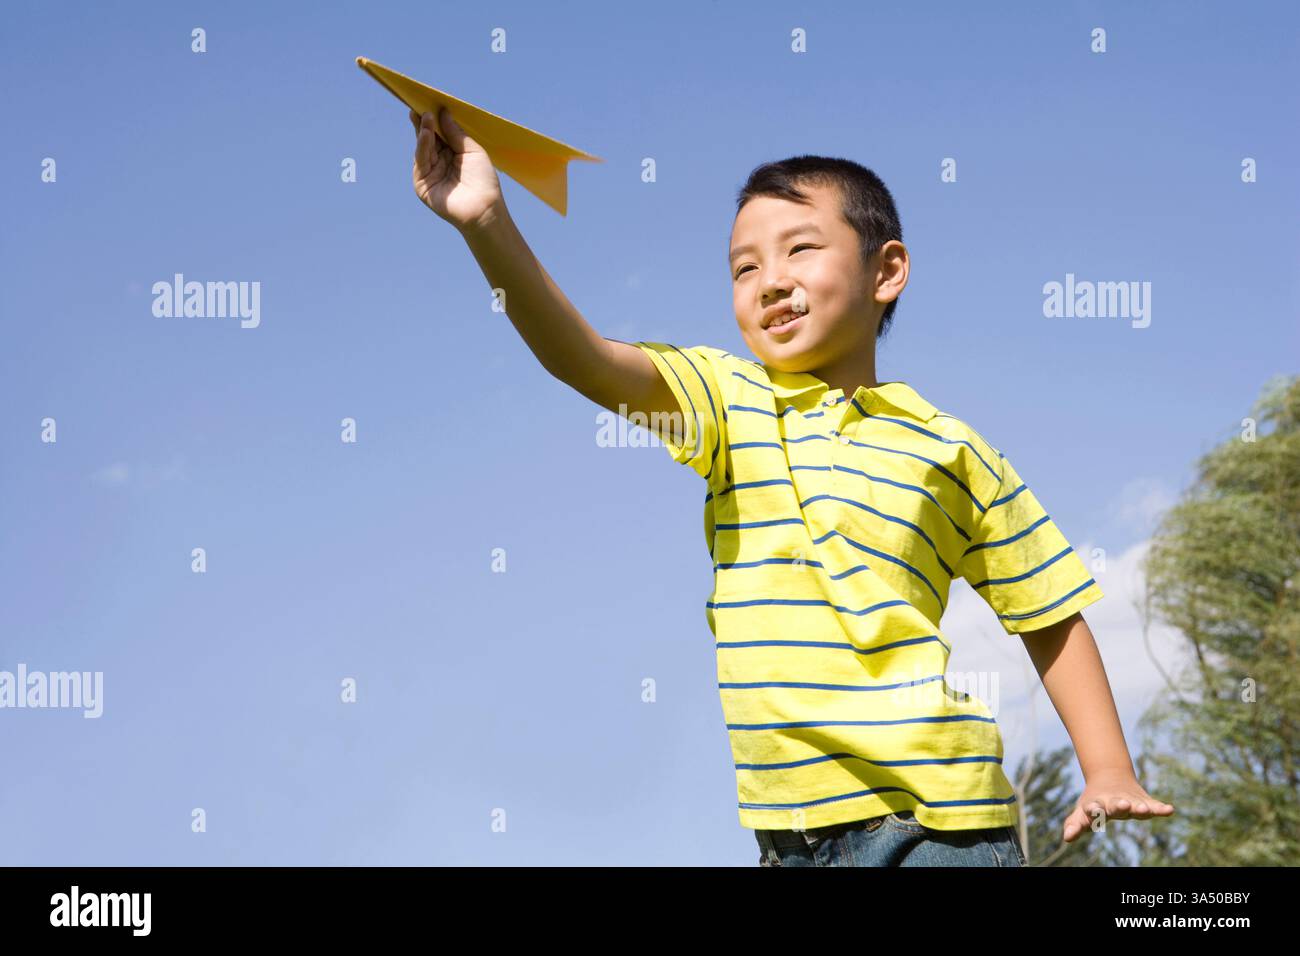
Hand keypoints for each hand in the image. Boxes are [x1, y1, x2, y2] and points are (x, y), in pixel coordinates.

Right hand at [409, 106, 503, 231]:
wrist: (484, 207)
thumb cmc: (484, 180)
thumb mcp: (471, 150)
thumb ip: (455, 132)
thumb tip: (443, 112)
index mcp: (452, 154)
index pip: (439, 134)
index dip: (434, 120)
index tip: (428, 103)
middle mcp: (439, 163)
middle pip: (428, 139)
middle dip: (424, 123)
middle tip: (420, 106)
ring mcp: (430, 174)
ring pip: (422, 148)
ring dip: (423, 132)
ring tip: (424, 116)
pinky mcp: (422, 184)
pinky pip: (421, 161)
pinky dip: (422, 146)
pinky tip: (426, 134)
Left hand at [1063, 770, 1174, 842]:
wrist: (1109, 776)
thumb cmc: (1093, 802)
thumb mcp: (1082, 812)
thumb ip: (1075, 824)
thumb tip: (1066, 838)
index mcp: (1096, 805)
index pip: (1094, 809)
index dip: (1093, 810)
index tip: (1093, 811)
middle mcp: (1113, 802)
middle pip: (1115, 805)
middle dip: (1118, 806)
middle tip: (1122, 805)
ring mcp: (1129, 801)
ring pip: (1135, 804)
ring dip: (1139, 807)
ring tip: (1144, 809)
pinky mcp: (1143, 801)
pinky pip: (1153, 805)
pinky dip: (1161, 808)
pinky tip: (1169, 810)